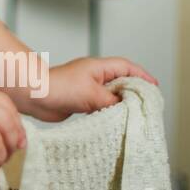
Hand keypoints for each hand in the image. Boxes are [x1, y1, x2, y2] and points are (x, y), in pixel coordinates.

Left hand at [26, 56, 158, 122]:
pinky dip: (110, 112)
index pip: (127, 67)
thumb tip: (127, 108)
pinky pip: (102, 105)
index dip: (142, 76)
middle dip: (135, 92)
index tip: (154, 87)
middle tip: (148, 105)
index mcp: (99, 67)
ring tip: (136, 116)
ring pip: (112, 95)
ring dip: (122, 104)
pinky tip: (115, 122)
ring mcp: (88, 88)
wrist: (34, 96)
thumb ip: (113, 101)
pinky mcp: (81, 101)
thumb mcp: (92, 95)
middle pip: (122, 81)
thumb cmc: (59, 88)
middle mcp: (95, 76)